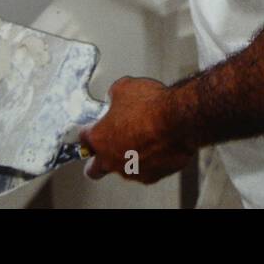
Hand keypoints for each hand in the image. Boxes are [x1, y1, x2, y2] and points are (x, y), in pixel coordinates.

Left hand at [79, 77, 195, 184]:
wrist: (180, 119)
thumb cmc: (152, 105)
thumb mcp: (124, 87)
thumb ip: (114, 96)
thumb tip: (115, 97)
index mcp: (99, 138)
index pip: (83, 139)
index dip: (89, 131)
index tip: (94, 127)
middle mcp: (111, 160)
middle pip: (93, 170)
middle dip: (96, 161)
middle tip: (105, 150)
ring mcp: (131, 171)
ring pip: (122, 170)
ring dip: (127, 158)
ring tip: (141, 140)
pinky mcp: (152, 176)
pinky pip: (145, 170)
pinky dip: (149, 161)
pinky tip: (158, 146)